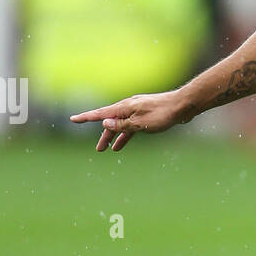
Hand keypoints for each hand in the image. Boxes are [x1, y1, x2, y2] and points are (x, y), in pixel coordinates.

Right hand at [70, 90, 189, 151]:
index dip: (86, 117)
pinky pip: (130, 126)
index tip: (73, 120)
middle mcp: (128, 107)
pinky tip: (122, 144)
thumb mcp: (140, 123)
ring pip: (120, 125)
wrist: (182, 105)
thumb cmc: (162, 114)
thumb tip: (104, 123)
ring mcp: (136, 110)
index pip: (100, 113)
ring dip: (114, 136)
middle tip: (99, 150)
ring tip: (110, 150)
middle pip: (110, 121)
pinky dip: (125, 134)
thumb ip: (122, 125)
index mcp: (124, 107)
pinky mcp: (145, 115)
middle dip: (104, 135)